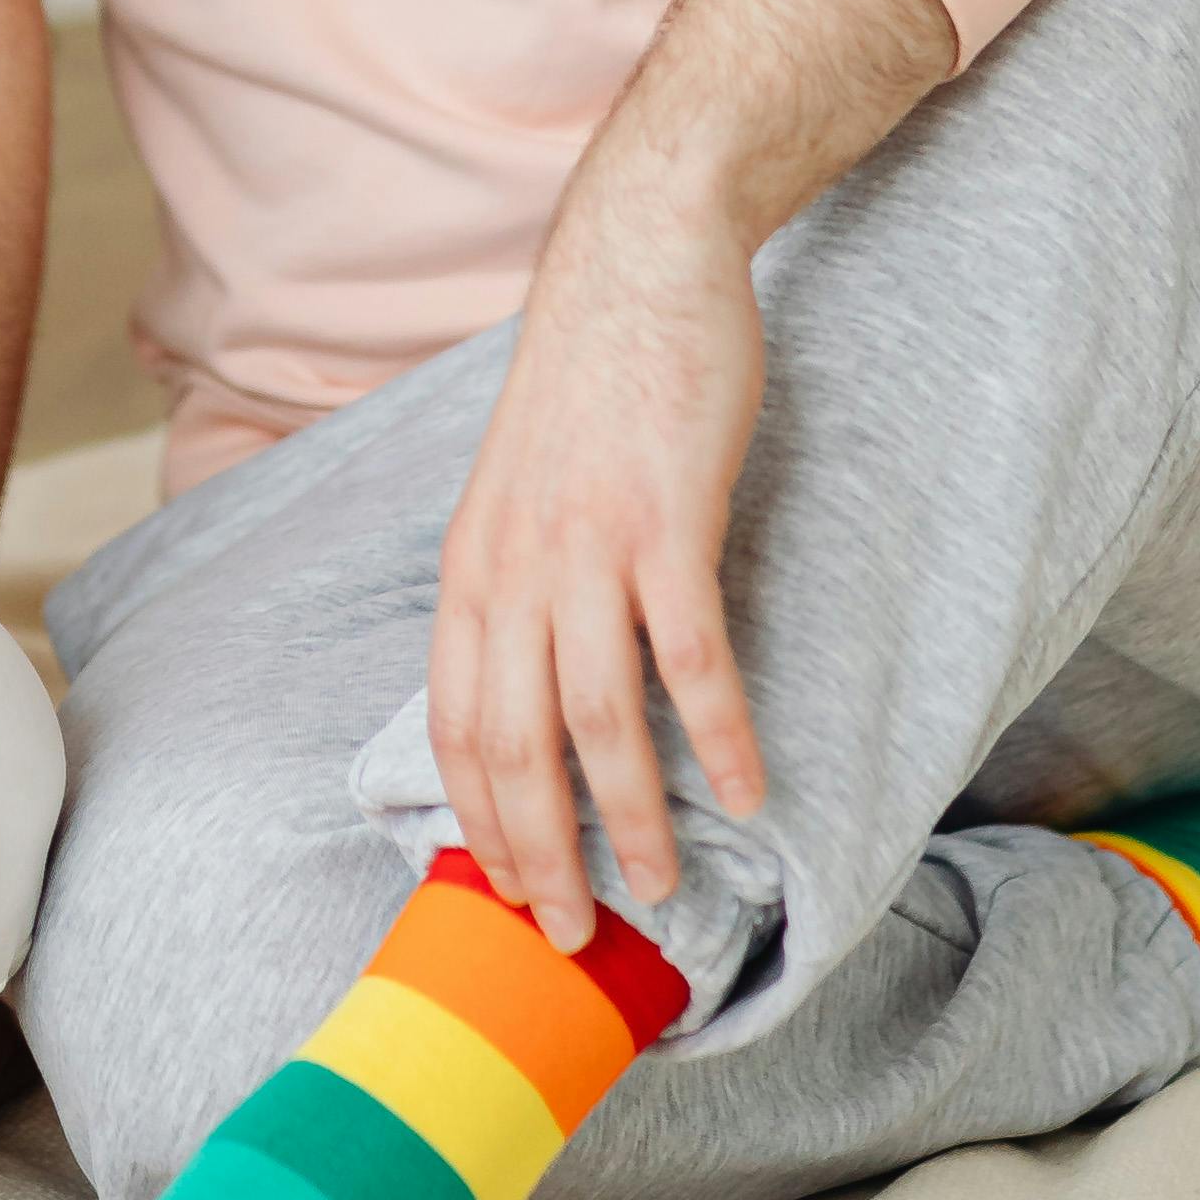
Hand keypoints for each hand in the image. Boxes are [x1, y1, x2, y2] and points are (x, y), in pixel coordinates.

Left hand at [428, 158, 772, 948]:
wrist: (636, 262)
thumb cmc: (587, 383)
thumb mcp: (513, 490)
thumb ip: (514, 585)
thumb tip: (526, 685)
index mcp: (470, 570)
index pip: (452, 727)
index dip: (476, 822)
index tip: (503, 893)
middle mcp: (513, 570)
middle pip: (513, 746)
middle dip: (538, 854)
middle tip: (569, 937)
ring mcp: (588, 547)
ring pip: (597, 719)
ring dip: (630, 817)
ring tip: (658, 889)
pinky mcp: (666, 522)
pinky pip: (690, 654)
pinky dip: (718, 732)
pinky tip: (746, 791)